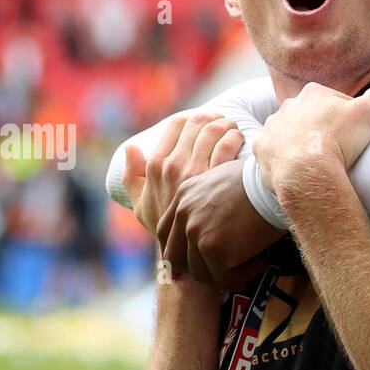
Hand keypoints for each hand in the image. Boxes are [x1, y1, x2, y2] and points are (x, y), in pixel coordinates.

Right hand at [123, 112, 243, 254]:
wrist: (188, 251)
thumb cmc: (165, 229)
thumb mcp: (141, 205)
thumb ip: (132, 177)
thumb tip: (131, 148)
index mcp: (155, 166)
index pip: (176, 125)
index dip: (192, 118)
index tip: (203, 120)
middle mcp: (173, 165)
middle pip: (197, 123)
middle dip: (212, 118)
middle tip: (222, 121)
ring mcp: (194, 172)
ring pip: (212, 131)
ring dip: (225, 124)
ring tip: (232, 129)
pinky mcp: (215, 180)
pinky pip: (226, 147)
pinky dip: (234, 137)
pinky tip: (238, 139)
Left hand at [158, 158, 282, 289]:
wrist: (274, 184)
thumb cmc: (261, 180)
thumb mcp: (224, 180)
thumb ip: (210, 202)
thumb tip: (217, 223)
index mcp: (184, 195)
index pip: (166, 231)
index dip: (176, 252)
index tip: (184, 267)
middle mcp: (184, 213)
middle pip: (175, 257)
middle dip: (196, 270)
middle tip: (221, 274)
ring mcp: (196, 232)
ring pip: (199, 272)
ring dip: (225, 274)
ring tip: (251, 265)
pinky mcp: (213, 248)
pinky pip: (223, 277)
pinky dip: (244, 274)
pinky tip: (260, 263)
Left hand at [254, 80, 369, 198]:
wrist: (307, 172)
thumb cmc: (338, 141)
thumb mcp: (368, 113)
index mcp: (313, 93)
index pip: (335, 101)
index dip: (347, 117)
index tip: (354, 133)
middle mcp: (288, 106)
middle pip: (310, 116)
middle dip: (321, 128)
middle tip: (336, 148)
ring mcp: (272, 128)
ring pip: (289, 133)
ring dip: (299, 143)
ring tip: (315, 161)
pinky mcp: (262, 150)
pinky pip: (272, 152)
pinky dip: (283, 159)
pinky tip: (295, 169)